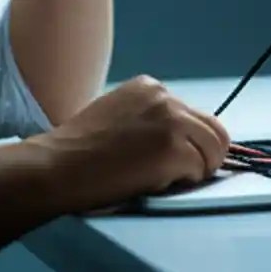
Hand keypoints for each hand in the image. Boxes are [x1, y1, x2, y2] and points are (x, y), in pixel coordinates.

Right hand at [24, 75, 231, 212]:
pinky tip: (153, 183)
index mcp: (151, 87)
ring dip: (196, 171)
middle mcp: (166, 98)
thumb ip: (150, 119)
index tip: (167, 157)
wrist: (56, 167)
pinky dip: (183, 183)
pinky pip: (199, 171)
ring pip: (214, 151)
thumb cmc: (78, 151)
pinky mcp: (173, 149)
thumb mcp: (118, 115)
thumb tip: (183, 139)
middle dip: (205, 156)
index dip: (189, 141)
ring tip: (163, 180)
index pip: (194, 115)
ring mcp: (171, 122)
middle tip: (181, 176)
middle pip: (214, 131)